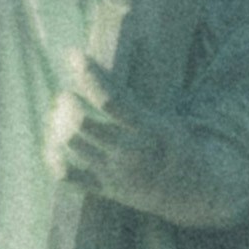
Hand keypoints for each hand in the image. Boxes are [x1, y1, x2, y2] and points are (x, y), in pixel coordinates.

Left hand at [50, 57, 246, 232]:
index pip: (110, 99)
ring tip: (60, 116)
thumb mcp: (167, 122)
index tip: (75, 55)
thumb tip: (102, 77)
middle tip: (65, 95)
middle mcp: (130, 153)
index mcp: (149, 130)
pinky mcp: (108, 191)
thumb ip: (135, 106)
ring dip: (60, 126)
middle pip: (82, 124)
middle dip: (68, 104)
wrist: (197, 193)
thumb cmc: (180, 148)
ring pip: (73, 145)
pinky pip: (71, 178)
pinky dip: (56, 162)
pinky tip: (51, 148)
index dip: (89, 75)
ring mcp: (117, 174)